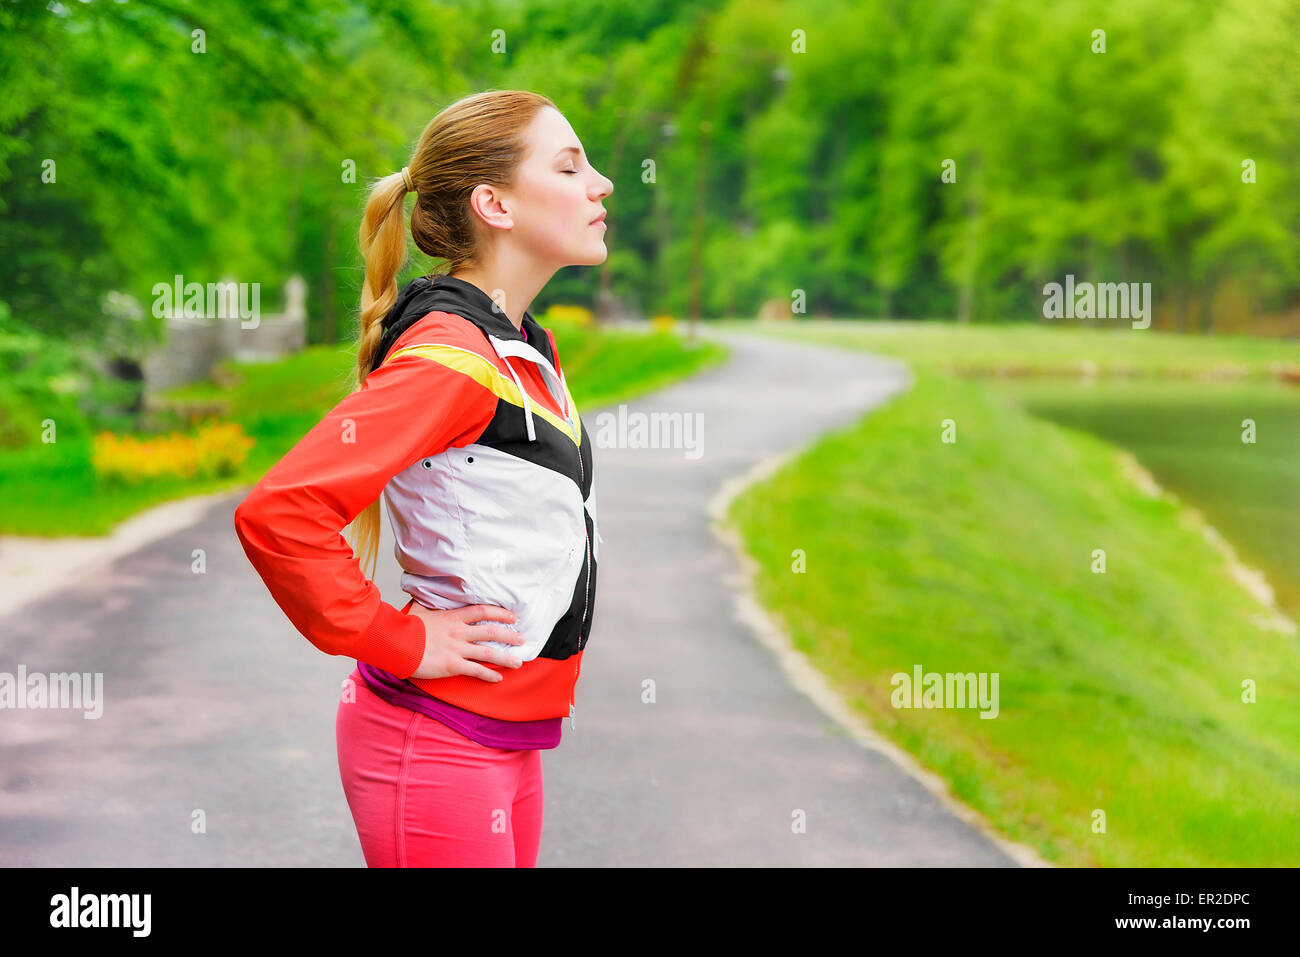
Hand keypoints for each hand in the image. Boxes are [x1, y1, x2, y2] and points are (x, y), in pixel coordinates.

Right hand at [407, 602, 526, 681]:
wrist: (396, 643)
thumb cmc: (404, 628)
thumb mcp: (418, 610)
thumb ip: (427, 605)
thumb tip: (423, 597)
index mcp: (452, 618)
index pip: (482, 611)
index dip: (499, 613)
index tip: (512, 616)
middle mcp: (459, 632)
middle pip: (491, 631)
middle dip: (509, 635)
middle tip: (522, 639)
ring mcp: (457, 649)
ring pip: (488, 652)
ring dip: (506, 657)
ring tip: (518, 661)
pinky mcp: (452, 665)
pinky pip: (476, 670)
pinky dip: (489, 675)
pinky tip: (498, 678)